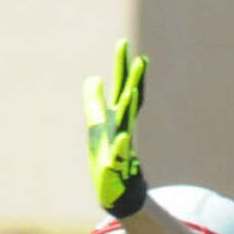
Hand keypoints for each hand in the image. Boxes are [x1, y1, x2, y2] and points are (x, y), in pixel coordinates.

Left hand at [84, 39, 147, 216]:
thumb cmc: (107, 156)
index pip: (121, 87)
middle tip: (140, 60)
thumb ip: (95, 101)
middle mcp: (122, 127)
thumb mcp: (97, 126)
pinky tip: (122, 138)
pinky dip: (121, 147)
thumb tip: (93, 78)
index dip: (122, 67)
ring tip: (132, 92)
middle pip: (129, 100)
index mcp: (116, 117)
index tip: (122, 43)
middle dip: (133, 81)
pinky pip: (119, 155)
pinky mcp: (116, 165)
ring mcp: (121, 145)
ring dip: (129, 108)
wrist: (115, 190)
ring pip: (126, 124)